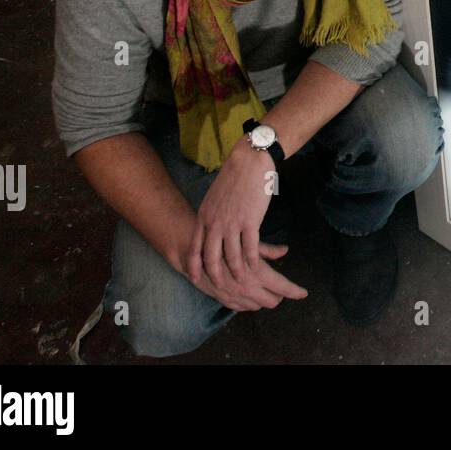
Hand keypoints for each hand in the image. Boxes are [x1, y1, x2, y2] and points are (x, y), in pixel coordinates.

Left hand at [185, 141, 302, 309]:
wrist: (248, 161)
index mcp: (204, 217)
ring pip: (231, 257)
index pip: (195, 247)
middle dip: (214, 276)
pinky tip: (256, 268)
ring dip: (236, 273)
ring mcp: (232, 224)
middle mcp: (215, 223)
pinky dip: (252, 261)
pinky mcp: (250, 221)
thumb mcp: (214, 196)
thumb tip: (211, 226)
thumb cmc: (234, 176)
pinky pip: (250, 248)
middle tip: (219, 288)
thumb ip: (211, 214)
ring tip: (241, 284)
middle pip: (211, 257)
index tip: (195, 278)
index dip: (194, 265)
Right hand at [186, 240, 307, 311]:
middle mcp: (247, 287)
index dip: (295, 291)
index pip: (282, 288)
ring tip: (266, 287)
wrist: (193, 249)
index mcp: (257, 272)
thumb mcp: (248, 241)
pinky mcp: (222, 299)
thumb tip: (285, 250)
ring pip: (257, 305)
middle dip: (279, 295)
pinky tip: (250, 291)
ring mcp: (234, 296)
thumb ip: (268, 250)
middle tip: (282, 287)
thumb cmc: (224, 239)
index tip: (304, 293)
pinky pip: (241, 308)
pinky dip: (249, 302)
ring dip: (264, 298)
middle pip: (272, 301)